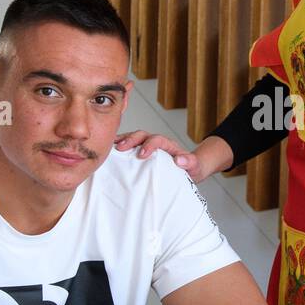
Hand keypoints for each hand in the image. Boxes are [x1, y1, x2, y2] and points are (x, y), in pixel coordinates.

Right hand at [113, 131, 231, 182]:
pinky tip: (109, 152)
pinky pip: (129, 147)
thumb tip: (179, 160)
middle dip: (130, 139)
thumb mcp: (195, 166)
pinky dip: (119, 147)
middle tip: (120, 147)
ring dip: (122, 140)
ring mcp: (147, 146)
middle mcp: (156, 142)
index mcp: (168, 144)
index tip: (142, 155)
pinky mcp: (141, 152)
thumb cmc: (192, 168)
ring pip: (133, 138)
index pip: (157, 139)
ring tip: (110, 146)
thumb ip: (190, 162)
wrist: (190, 169)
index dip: (149, 145)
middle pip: (142, 135)